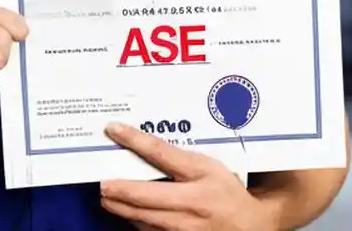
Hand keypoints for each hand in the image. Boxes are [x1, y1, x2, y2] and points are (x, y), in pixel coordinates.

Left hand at [100, 123, 277, 230]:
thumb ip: (183, 158)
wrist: (249, 226)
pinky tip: (127, 213)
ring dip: (120, 207)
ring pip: (142, 216)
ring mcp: (184, 225)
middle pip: (144, 194)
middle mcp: (192, 201)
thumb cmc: (228, 193)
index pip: (161, 152)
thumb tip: (149, 145)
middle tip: (102, 182)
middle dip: (118, 188)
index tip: (114, 130)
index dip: (134, 140)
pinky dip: (135, 221)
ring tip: (107, 197)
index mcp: (202, 173)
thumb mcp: (212, 167)